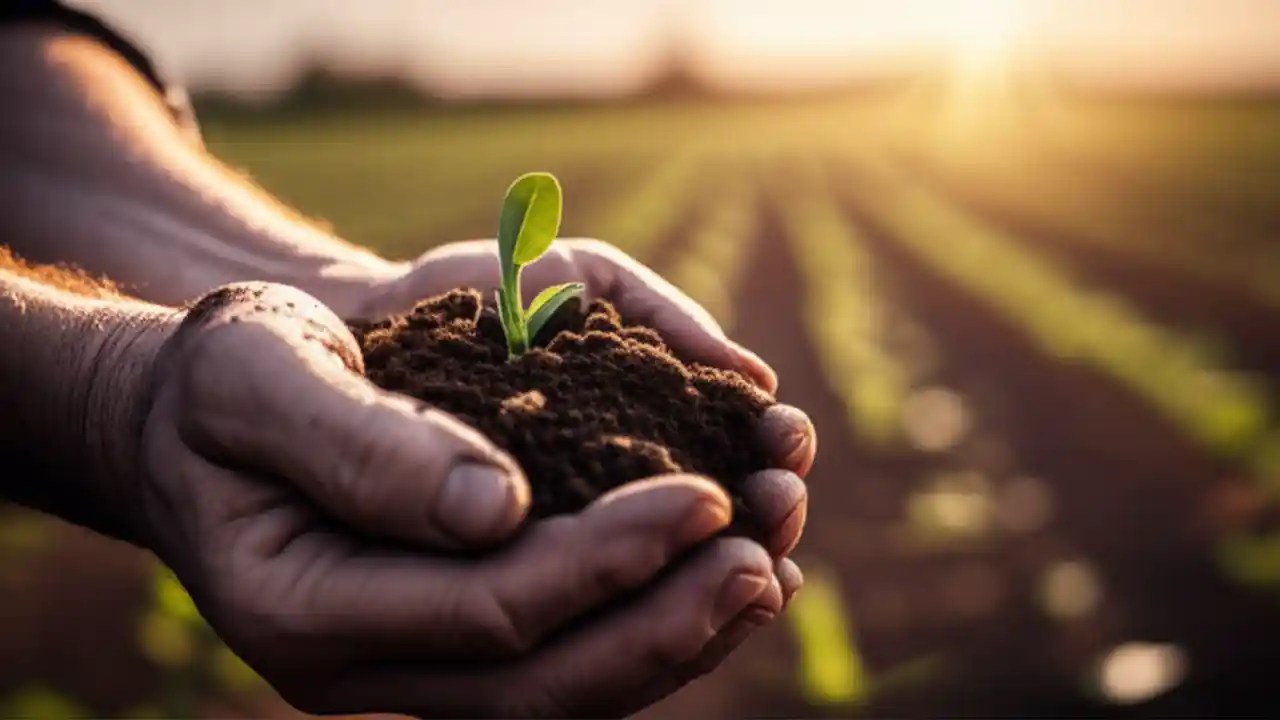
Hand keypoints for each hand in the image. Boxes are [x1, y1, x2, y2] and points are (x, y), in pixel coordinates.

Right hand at [112, 282, 800, 716]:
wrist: (200, 410)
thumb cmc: (224, 375)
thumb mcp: (257, 375)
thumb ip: (361, 443)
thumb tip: (500, 509)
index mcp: (308, 606)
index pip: (490, 610)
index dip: (607, 561)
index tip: (705, 496)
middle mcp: (365, 663)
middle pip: (546, 679)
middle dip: (669, 619)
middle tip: (768, 556)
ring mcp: (412, 661)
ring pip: (567, 686)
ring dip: (680, 633)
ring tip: (773, 566)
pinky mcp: (453, 634)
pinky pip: (566, 654)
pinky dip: (651, 620)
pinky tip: (722, 576)